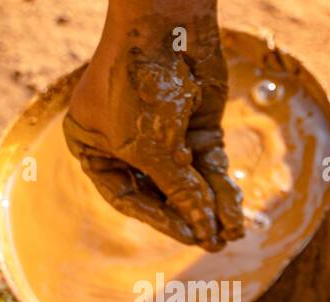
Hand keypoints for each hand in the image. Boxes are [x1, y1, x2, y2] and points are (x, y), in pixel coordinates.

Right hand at [63, 7, 242, 250]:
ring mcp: (165, 136)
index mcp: (94, 146)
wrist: (165, 31)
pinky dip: (222, 190)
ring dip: (211, 209)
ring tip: (230, 235)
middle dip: (190, 218)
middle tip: (213, 242)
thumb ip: (178, 191)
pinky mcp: (197, 129)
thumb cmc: (137, 86)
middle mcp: (128, 144)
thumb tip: (206, 230)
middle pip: (162, 193)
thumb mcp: (150, 149)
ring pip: (190, 184)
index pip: (126, 196)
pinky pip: (209, 168)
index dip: (159, 220)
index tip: (188, 235)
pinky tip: (235, 214)